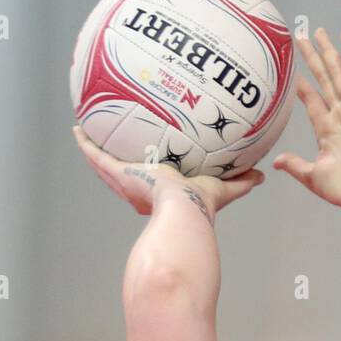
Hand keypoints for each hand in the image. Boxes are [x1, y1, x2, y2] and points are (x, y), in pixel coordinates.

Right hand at [72, 125, 264, 216]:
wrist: (184, 211)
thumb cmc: (202, 207)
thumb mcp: (222, 188)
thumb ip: (241, 182)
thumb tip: (262, 175)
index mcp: (161, 194)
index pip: (153, 181)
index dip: (148, 173)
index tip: (148, 164)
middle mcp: (140, 191)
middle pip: (125, 172)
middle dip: (118, 159)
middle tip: (111, 140)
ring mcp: (127, 183)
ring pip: (106, 164)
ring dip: (95, 149)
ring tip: (85, 131)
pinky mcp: (119, 174)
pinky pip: (98, 157)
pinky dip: (86, 144)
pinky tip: (77, 129)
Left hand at [272, 26, 340, 209]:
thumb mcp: (312, 175)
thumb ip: (295, 164)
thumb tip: (277, 162)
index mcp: (328, 132)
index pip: (313, 102)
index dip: (303, 87)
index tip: (294, 73)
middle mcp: (340, 116)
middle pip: (323, 80)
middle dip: (313, 60)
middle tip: (302, 39)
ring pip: (336, 72)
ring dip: (327, 51)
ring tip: (318, 31)